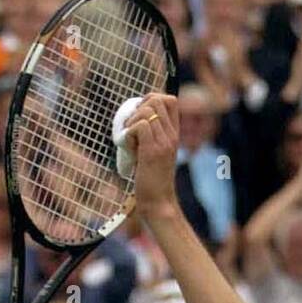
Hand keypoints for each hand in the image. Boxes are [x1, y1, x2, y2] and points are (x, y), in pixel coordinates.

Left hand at [126, 93, 179, 221]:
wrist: (158, 203)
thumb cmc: (153, 182)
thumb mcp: (155, 154)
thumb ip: (150, 138)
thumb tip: (132, 124)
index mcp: (174, 134)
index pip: (169, 100)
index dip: (151, 99)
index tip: (139, 116)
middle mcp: (171, 135)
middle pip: (156, 100)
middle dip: (139, 108)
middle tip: (131, 127)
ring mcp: (163, 142)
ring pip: (147, 111)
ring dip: (132, 121)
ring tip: (129, 139)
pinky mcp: (152, 151)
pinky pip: (140, 126)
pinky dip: (129, 132)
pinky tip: (128, 147)